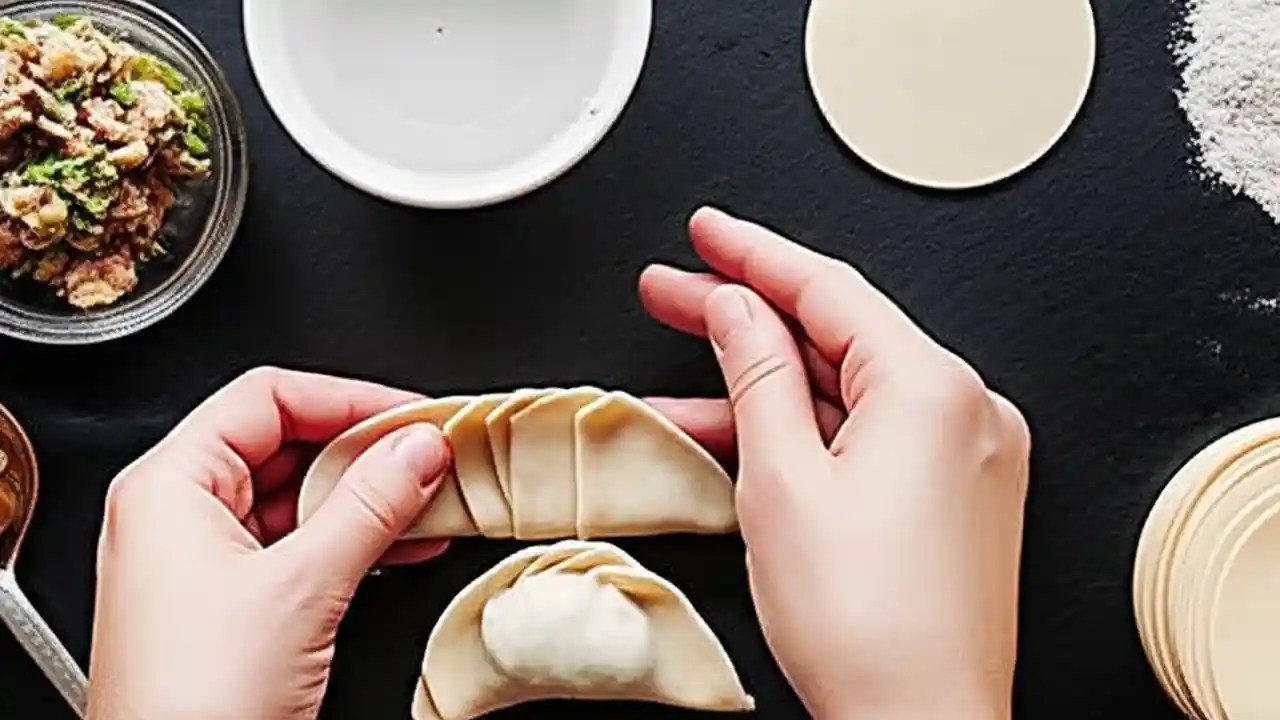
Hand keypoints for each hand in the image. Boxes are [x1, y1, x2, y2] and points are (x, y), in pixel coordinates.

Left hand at [88, 368, 454, 719]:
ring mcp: (199, 562)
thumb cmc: (193, 703)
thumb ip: (371, 504)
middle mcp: (175, 515)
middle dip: (364, 450)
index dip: (348, 398)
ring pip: (296, 499)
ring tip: (429, 500)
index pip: (267, 398)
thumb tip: (419, 448)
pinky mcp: (228, 605)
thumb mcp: (303, 586)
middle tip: (429, 456)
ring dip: (366, 498)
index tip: (412, 416)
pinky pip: (297, 547)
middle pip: (284, 444)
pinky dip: (352, 541)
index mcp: (169, 486)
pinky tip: (405, 545)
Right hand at [640, 208, 1030, 719]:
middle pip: (837, 338)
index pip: (828, 289)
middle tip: (673, 292)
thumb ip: (758, 373)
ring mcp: (967, 456)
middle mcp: (968, 412)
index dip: (752, 253)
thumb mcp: (781, 479)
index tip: (706, 232)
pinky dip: (806, 434)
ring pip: (847, 393)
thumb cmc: (864, 627)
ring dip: (764, 389)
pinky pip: (870, 438)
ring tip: (680, 385)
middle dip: (746, 318)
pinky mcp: (955, 496)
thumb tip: (739, 308)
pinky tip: (743, 436)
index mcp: (936, 391)